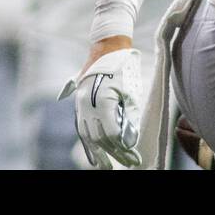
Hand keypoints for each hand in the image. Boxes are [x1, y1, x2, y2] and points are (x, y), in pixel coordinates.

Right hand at [60, 47, 143, 168]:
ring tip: (106, 167)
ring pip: (88, 136)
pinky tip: (92, 156)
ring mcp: (81, 105)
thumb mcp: (131, 91)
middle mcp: (87, 105)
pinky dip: (87, 143)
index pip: (113, 134)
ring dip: (98, 153)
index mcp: (102, 101)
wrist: (107, 48)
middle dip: (115, 154)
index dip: (125, 149)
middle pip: (100, 138)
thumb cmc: (125, 68)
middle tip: (129, 164)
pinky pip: (81, 128)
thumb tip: (129, 140)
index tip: (135, 158)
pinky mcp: (79, 104)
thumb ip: (129, 116)